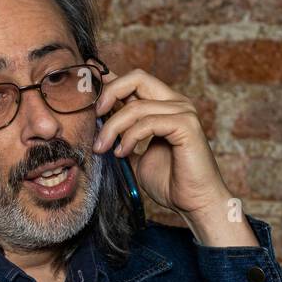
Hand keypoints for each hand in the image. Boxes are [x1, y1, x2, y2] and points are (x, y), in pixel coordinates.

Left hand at [92, 68, 233, 229]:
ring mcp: (183, 112)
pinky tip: (122, 152)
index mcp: (166, 106)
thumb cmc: (170, 183)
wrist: (195, 203)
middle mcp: (176, 103)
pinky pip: (148, 122)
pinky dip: (130, 137)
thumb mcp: (136, 155)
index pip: (135, 81)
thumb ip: (123, 136)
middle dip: (110, 92)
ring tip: (102, 148)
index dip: (109, 82)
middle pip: (137, 77)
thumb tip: (98, 125)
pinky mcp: (186, 125)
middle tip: (95, 115)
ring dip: (112, 127)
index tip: (87, 93)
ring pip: (136, 106)